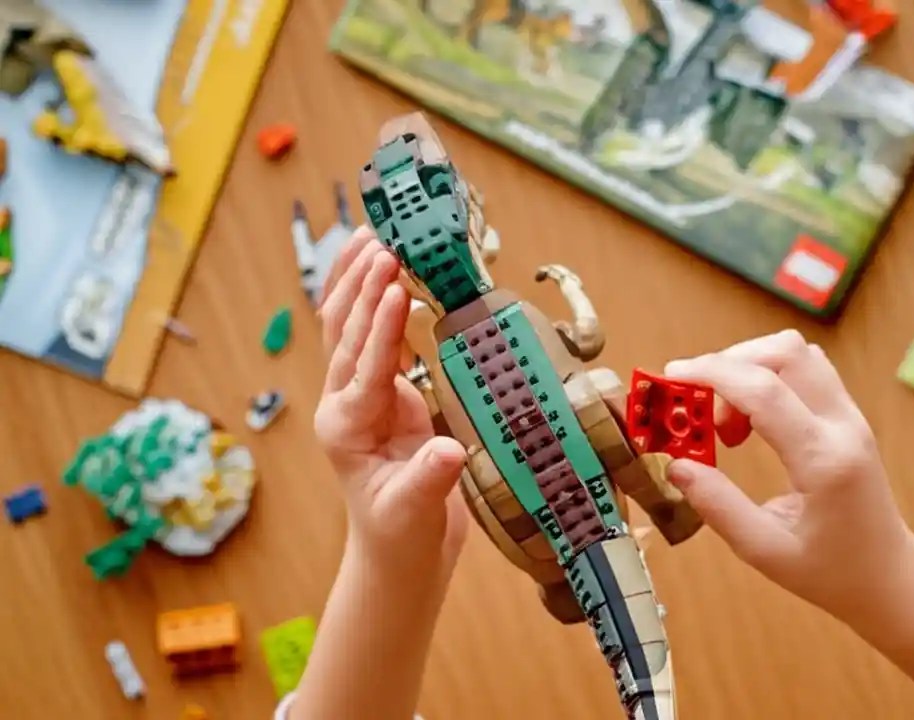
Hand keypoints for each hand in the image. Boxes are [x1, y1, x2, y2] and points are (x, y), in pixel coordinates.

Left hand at [314, 228, 468, 580]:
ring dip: (357, 281)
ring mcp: (359, 395)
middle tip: (385, 243)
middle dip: (362, 287)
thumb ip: (428, 481)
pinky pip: (371, 336)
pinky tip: (389, 273)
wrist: (398, 554)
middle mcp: (344, 403)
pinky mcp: (380, 393)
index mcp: (347, 429)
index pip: (363, 368)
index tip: (394, 287)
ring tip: (371, 235)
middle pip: (343, 333)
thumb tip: (449, 452)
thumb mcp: (415, 513)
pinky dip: (376, 301)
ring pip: (347, 327)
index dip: (379, 328)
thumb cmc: (402, 535)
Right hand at [663, 330, 912, 621]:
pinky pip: (806, 370)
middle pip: (784, 353)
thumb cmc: (830, 571)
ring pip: (796, 353)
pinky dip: (767, 377)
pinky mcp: (847, 415)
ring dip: (749, 368)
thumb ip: (719, 506)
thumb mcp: (765, 551)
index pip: (764, 391)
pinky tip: (751, 421)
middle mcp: (843, 426)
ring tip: (727, 423)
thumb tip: (677, 465)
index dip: (713, 374)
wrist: (888, 576)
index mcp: (824, 461)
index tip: (671, 377)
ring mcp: (850, 416)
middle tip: (699, 411)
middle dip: (729, 365)